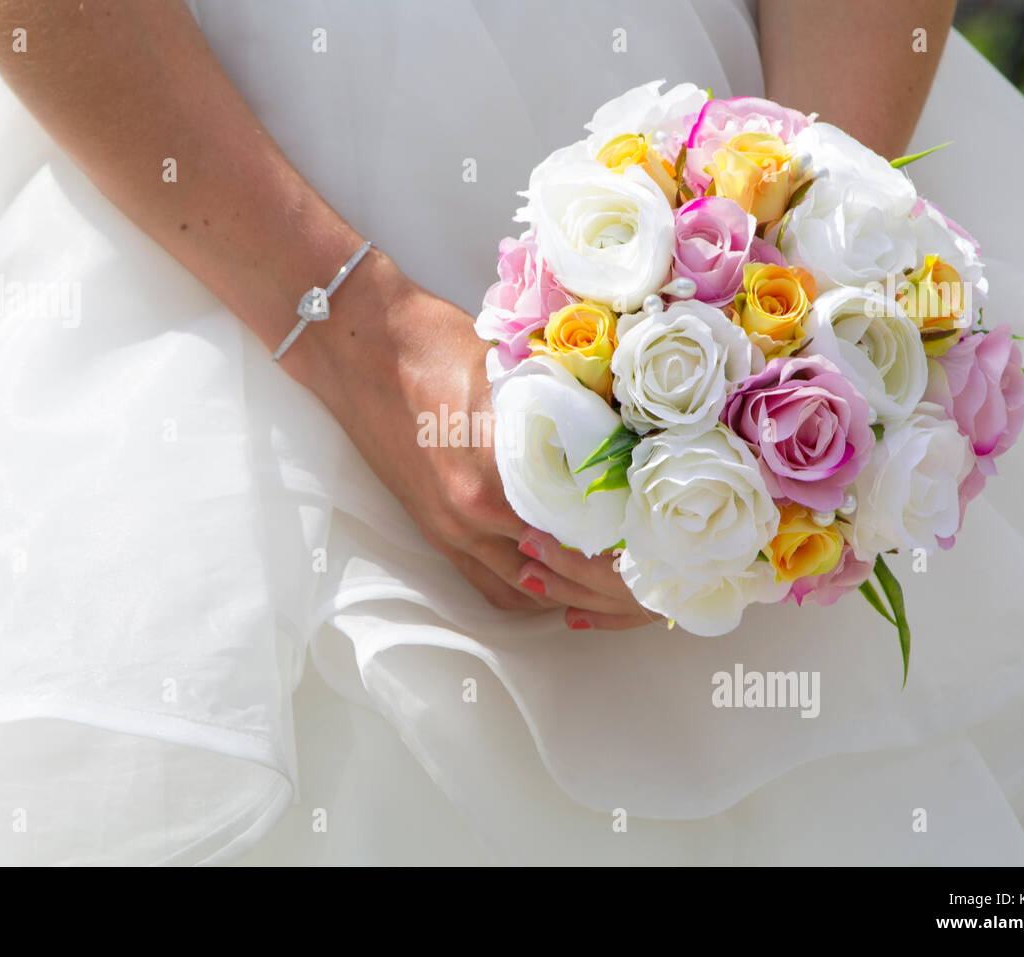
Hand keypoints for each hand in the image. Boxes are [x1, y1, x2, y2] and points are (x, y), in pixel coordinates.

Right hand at [289, 254, 656, 628]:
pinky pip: (490, 585)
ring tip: (615, 580)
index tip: (668, 539)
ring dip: (572, 591)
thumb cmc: (434, 340)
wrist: (354, 341)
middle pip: (565, 573)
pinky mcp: (432, 530)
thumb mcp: (518, 367)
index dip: (632, 542)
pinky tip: (558, 577)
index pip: (586, 531)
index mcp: (500, 471)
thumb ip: (570, 411)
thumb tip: (633, 436)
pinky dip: (531, 589)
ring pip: (529, 589)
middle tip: (655, 568)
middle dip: (613, 579)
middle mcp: (473, 513)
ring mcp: (449, 528)